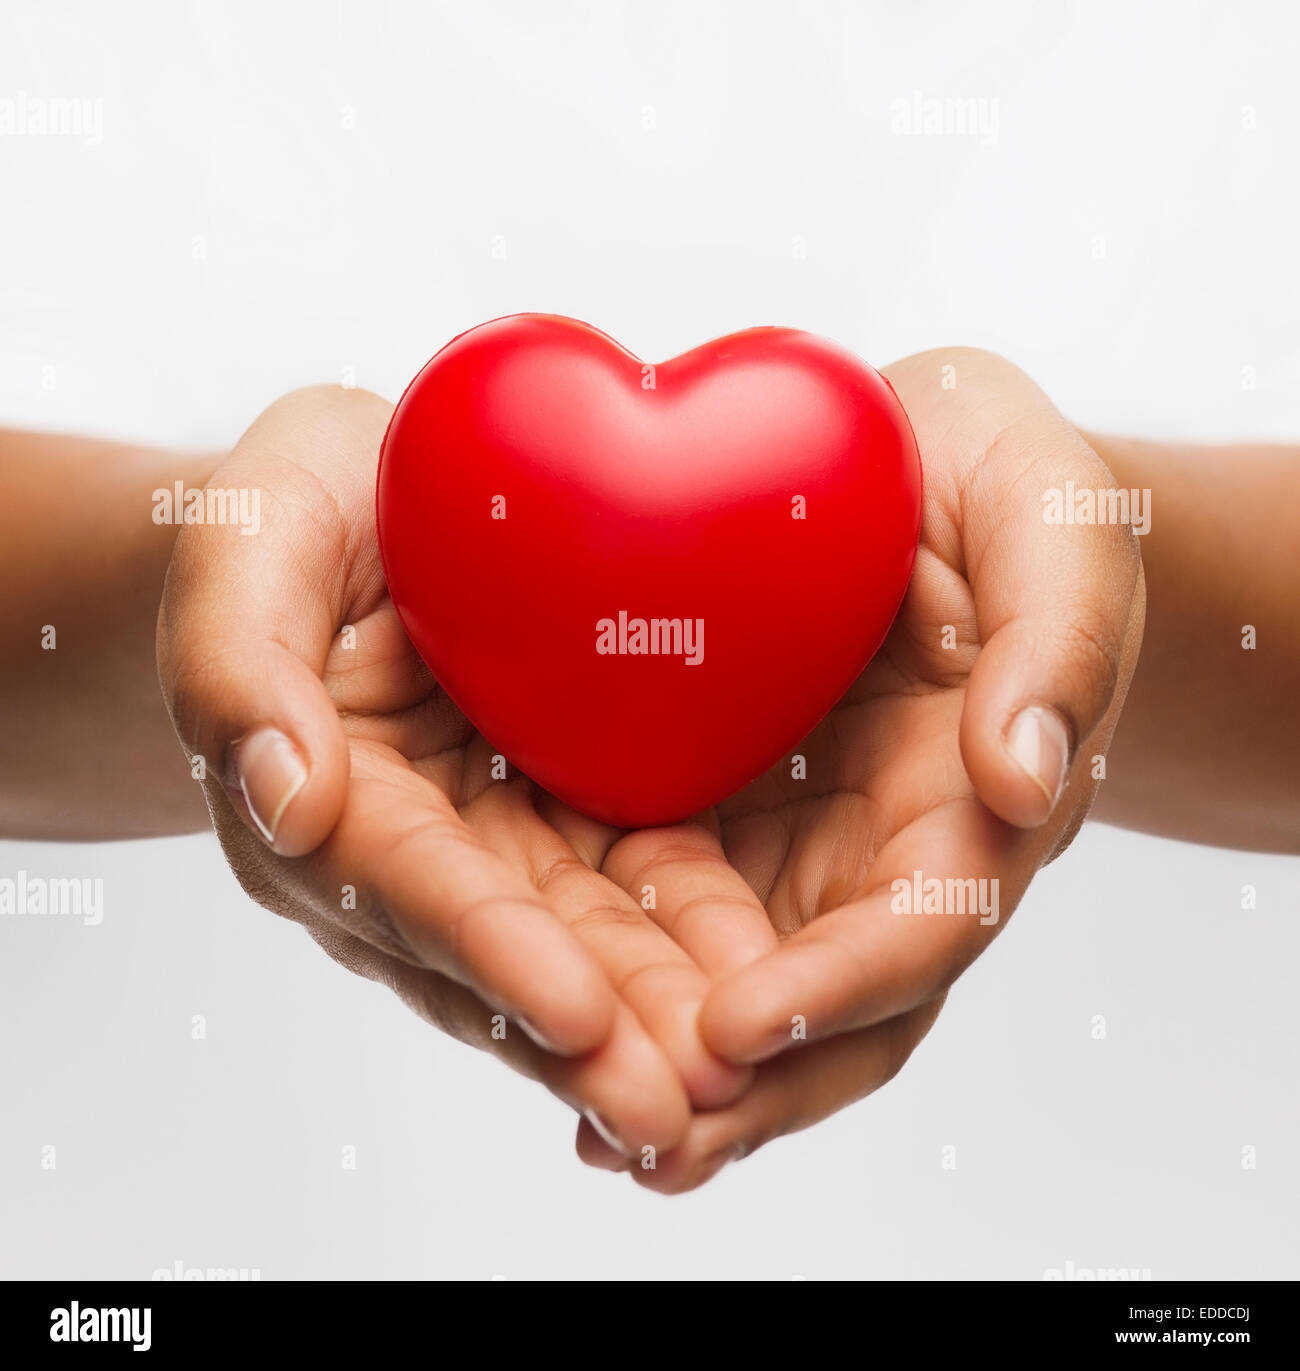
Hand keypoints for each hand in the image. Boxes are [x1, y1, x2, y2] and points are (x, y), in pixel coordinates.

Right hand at [156, 386, 763, 1158]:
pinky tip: (765, 1001)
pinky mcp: (567, 821)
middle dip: (592, 1037)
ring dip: (653, 1026)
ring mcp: (496, 845)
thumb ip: (240, 661)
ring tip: (738, 1089)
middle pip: (504, 954)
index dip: (490, 948)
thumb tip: (284, 798)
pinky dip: (691, 953)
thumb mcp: (251, 540)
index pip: (410, 883)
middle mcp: (413, 851)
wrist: (374, 504)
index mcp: (327, 799)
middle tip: (683, 1112)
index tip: (575, 1012)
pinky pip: (633, 894)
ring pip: (579, 949)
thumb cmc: (306, 511)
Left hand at [576, 348, 1145, 1190]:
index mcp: (976, 800)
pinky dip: (620, 968)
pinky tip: (543, 1006)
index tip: (739, 1027)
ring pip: (743, 979)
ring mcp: (800, 841)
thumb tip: (1024, 779)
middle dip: (746, 1081)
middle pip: (829, 1003)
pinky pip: (669, 907)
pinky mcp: (720, 809)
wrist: (924, 464)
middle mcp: (887, 851)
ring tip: (586, 1120)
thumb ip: (1056, 639)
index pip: (922, 928)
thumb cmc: (1006, 489)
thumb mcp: (1049, 523)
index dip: (839, 988)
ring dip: (672, 1056)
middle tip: (638, 1133)